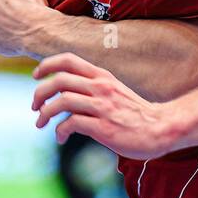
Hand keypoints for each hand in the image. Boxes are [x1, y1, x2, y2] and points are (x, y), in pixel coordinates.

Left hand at [31, 53, 177, 159]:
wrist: (161, 128)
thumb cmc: (136, 113)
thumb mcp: (115, 90)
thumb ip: (94, 88)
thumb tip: (67, 92)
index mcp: (102, 76)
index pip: (68, 60)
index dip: (47, 65)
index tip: (36, 75)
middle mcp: (100, 87)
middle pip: (59, 80)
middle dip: (39, 92)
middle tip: (35, 106)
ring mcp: (102, 107)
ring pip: (61, 101)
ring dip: (44, 113)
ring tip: (40, 123)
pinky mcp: (103, 127)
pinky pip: (71, 124)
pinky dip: (59, 131)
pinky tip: (61, 138)